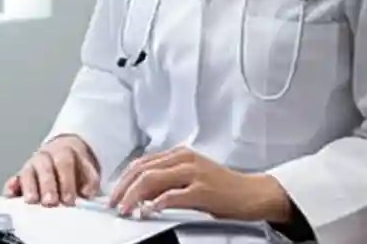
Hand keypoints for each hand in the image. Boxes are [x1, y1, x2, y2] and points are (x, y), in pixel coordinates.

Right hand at [2, 135, 100, 206]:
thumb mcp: (88, 172)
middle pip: (45, 167)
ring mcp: (31, 166)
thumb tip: (87, 192)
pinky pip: (13, 180)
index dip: (66, 181)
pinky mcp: (20, 177)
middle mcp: (46, 157)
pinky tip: (10, 194)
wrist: (65, 155)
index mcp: (64, 153)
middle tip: (50, 202)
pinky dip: (11, 187)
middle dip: (47, 185)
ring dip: (29, 187)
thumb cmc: (77, 170)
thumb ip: (90, 181)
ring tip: (32, 201)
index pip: (64, 163)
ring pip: (28, 173)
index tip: (69, 200)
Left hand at [107, 146, 290, 221]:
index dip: (124, 178)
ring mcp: (194, 173)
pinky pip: (173, 195)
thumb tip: (140, 193)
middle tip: (114, 203)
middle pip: (143, 169)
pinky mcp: (202, 190)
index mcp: (180, 154)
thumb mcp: (190, 178)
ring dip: (134, 195)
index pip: (142, 162)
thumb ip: (167, 181)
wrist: (252, 193)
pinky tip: (149, 210)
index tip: (115, 193)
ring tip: (126, 208)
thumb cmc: (222, 187)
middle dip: (123, 188)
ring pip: (152, 179)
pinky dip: (157, 203)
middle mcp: (185, 159)